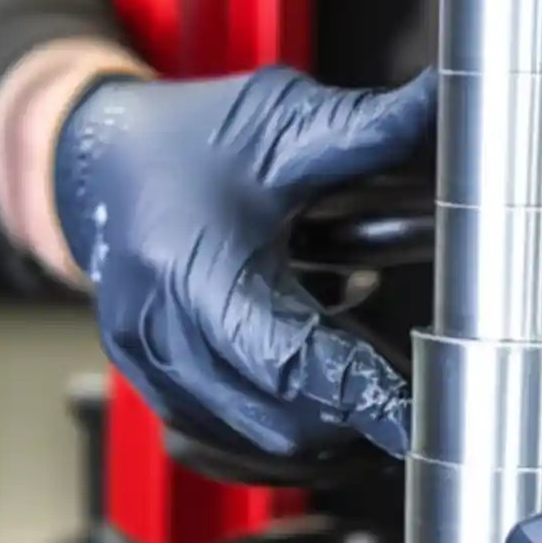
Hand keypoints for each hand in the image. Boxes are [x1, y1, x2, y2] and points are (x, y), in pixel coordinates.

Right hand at [53, 66, 435, 458]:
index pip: (289, 359)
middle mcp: (159, 329)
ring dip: (320, 426)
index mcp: (192, 268)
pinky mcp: (150, 386)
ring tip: (367, 385)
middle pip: (279, 418)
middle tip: (411, 392)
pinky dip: (281, 423)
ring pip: (257, 440)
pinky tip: (315, 387)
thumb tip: (445, 101)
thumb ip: (367, 129)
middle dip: (351, 413)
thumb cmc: (185, 139)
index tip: (417, 410)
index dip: (360, 391)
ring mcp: (146, 365)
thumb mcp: (280, 124)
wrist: (97, 159)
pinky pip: (227, 437)